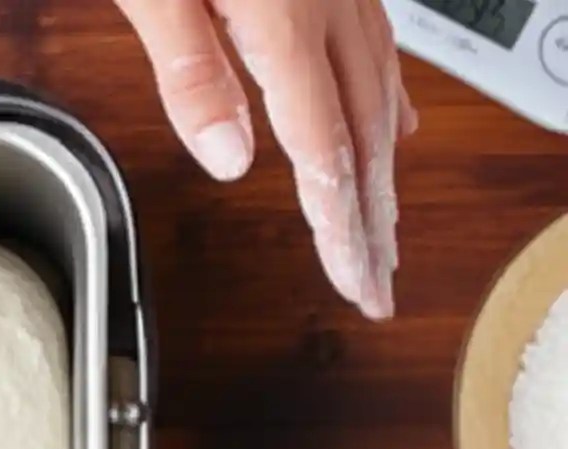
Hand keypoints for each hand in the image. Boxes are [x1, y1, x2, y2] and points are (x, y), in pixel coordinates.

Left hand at [116, 0, 417, 318]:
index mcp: (284, 20)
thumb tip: (228, 160)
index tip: (356, 282)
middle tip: (377, 287)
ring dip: (383, 170)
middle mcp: (331, 5)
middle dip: (373, 220)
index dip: (341, 224)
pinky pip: (376, 48)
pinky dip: (385, 102)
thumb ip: (189, 71)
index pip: (323, 148)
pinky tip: (392, 129)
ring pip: (380, 94)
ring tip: (382, 232)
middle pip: (366, 135)